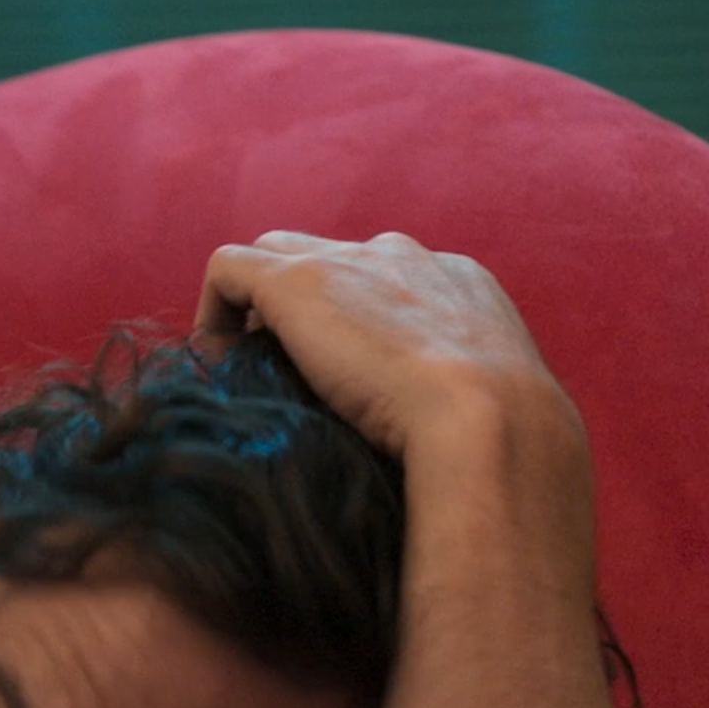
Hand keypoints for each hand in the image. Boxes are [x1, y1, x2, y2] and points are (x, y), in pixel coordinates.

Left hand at [194, 231, 573, 461]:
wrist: (491, 424)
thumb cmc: (497, 444)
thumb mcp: (489, 416)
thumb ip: (459, 407)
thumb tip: (435, 451)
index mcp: (458, 284)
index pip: (387, 283)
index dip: (353, 325)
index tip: (340, 377)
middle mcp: (403, 258)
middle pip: (328, 259)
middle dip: (301, 306)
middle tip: (284, 375)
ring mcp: (349, 263)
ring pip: (274, 257)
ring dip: (254, 308)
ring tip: (242, 372)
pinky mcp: (295, 281)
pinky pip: (228, 271)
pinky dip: (211, 314)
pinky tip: (214, 367)